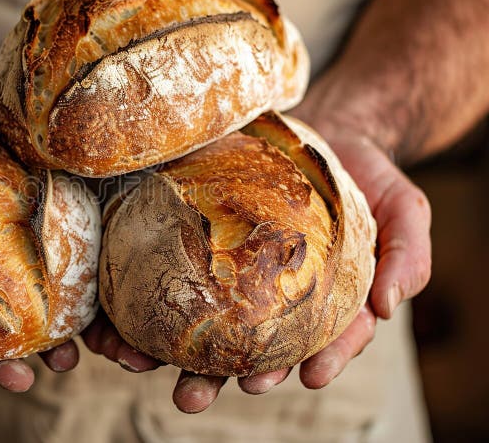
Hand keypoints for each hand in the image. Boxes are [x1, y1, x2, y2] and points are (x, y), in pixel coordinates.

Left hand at [83, 128, 431, 412]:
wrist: (321, 131)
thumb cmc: (364, 174)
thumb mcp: (405, 208)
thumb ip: (407, 254)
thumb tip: (390, 307)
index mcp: (327, 299)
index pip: (325, 339)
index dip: (317, 360)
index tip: (300, 378)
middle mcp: (276, 296)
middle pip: (250, 345)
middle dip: (221, 377)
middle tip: (193, 397)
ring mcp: (236, 272)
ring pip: (202, 322)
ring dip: (172, 353)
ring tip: (146, 370)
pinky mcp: (202, 240)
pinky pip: (173, 273)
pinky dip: (146, 299)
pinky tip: (121, 320)